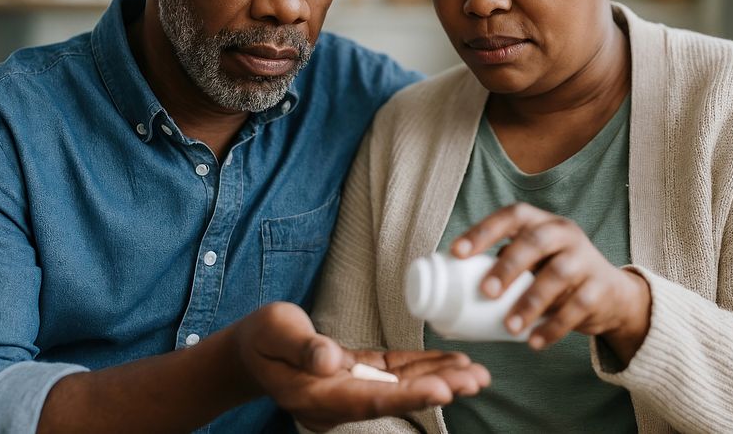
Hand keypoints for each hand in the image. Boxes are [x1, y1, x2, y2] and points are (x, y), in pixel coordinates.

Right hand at [235, 302, 490, 430]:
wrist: (254, 350)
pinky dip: (426, 367)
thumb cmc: (263, 337)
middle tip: (477, 379)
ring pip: (403, 387)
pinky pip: (398, 374)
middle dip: (438, 388)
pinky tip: (454, 363)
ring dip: (441, 379)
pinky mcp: (361, 376)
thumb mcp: (276, 331)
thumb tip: (330, 360)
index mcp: (318, 395)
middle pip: (396, 397)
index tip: (443, 389)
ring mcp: (352, 390)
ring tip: (478, 374)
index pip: (370, 399)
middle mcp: (340, 400)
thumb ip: (302, 347)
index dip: (408, 396)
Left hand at [451, 202, 650, 363]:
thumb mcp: (532, 262)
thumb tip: (445, 290)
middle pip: (536, 241)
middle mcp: (564, 234)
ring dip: (530, 302)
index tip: (457, 253)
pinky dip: (554, 326)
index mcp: (540, 222)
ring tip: (509, 328)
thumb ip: (501, 266)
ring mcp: (584, 260)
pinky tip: (535, 342)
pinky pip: (577, 307)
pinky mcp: (599, 288)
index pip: (512, 216)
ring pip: (558, 275)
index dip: (484, 231)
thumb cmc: (554, 275)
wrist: (610, 295)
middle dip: (508, 266)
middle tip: (486, 292)